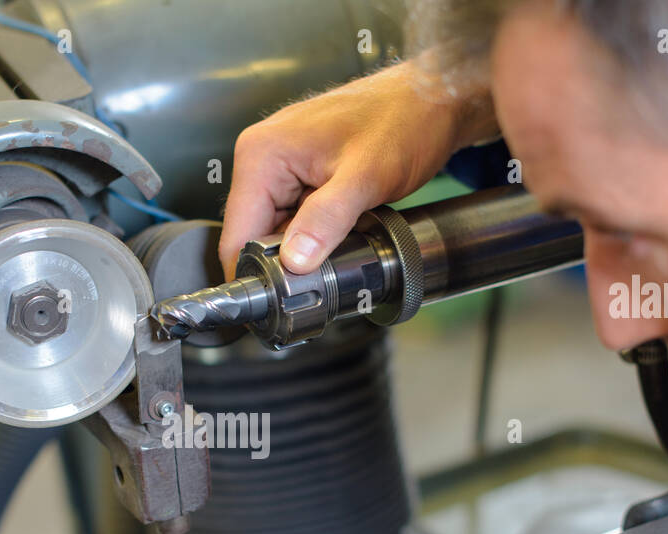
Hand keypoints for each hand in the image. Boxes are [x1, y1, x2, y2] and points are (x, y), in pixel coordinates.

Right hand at [218, 55, 496, 278]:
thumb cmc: (402, 121)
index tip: (285, 301)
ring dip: (305, 249)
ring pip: (277, 232)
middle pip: (254, 237)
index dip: (257, 274)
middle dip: (286, 263)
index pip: (237, 236)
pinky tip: (343, 230)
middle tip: (329, 275)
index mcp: (261, 155)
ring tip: (343, 242)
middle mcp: (262, 158)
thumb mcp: (365, 178)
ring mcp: (280, 165)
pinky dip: (316, 234)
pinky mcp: (299, 173)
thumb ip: (326, 220)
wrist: (431, 98)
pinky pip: (295, 219)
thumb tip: (294, 261)